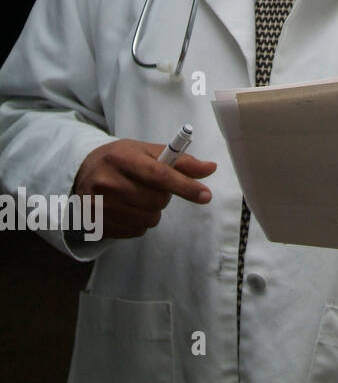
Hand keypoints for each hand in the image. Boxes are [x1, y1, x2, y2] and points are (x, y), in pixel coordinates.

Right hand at [72, 139, 216, 238]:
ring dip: (152, 211)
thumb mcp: (147, 151)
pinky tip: (128, 208)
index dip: (185, 187)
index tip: (205, 195)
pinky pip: (136, 231)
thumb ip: (180, 160)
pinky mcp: (95, 224)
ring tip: (139, 197)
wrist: (81, 172)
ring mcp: (98, 206)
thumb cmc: (121, 159)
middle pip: (156, 201)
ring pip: (149, 219)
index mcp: (121, 158)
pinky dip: (139, 222)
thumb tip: (210, 168)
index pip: (159, 175)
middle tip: (153, 187)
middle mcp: (107, 182)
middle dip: (164, 196)